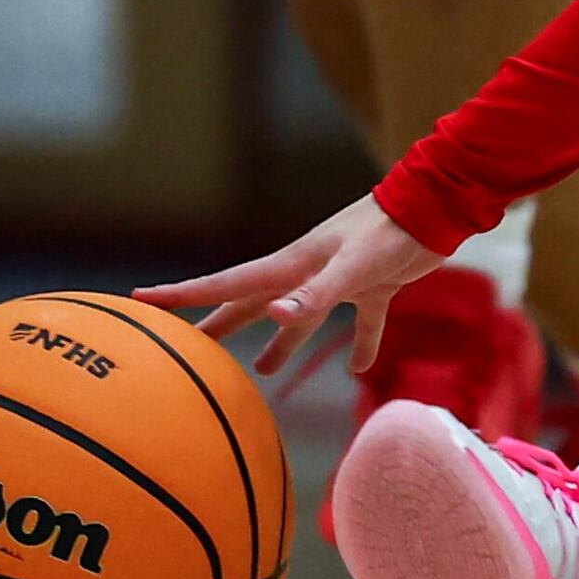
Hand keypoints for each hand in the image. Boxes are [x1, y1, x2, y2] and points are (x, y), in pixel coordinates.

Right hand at [136, 197, 448, 376]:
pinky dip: (360, 344)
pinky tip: (358, 367)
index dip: (184, 294)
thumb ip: (317, 293)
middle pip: (253, 304)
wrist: (437, 207)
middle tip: (188, 350)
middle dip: (221, 325)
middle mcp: (307, 272)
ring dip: (282, 342)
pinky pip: (361, 321)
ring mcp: (340, 279)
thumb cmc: (392, 232)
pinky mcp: (376, 286)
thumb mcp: (353, 266)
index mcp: (291, 266)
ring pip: (300, 317)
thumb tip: (275, 315)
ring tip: (264, 371)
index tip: (141, 300)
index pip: (228, 284)